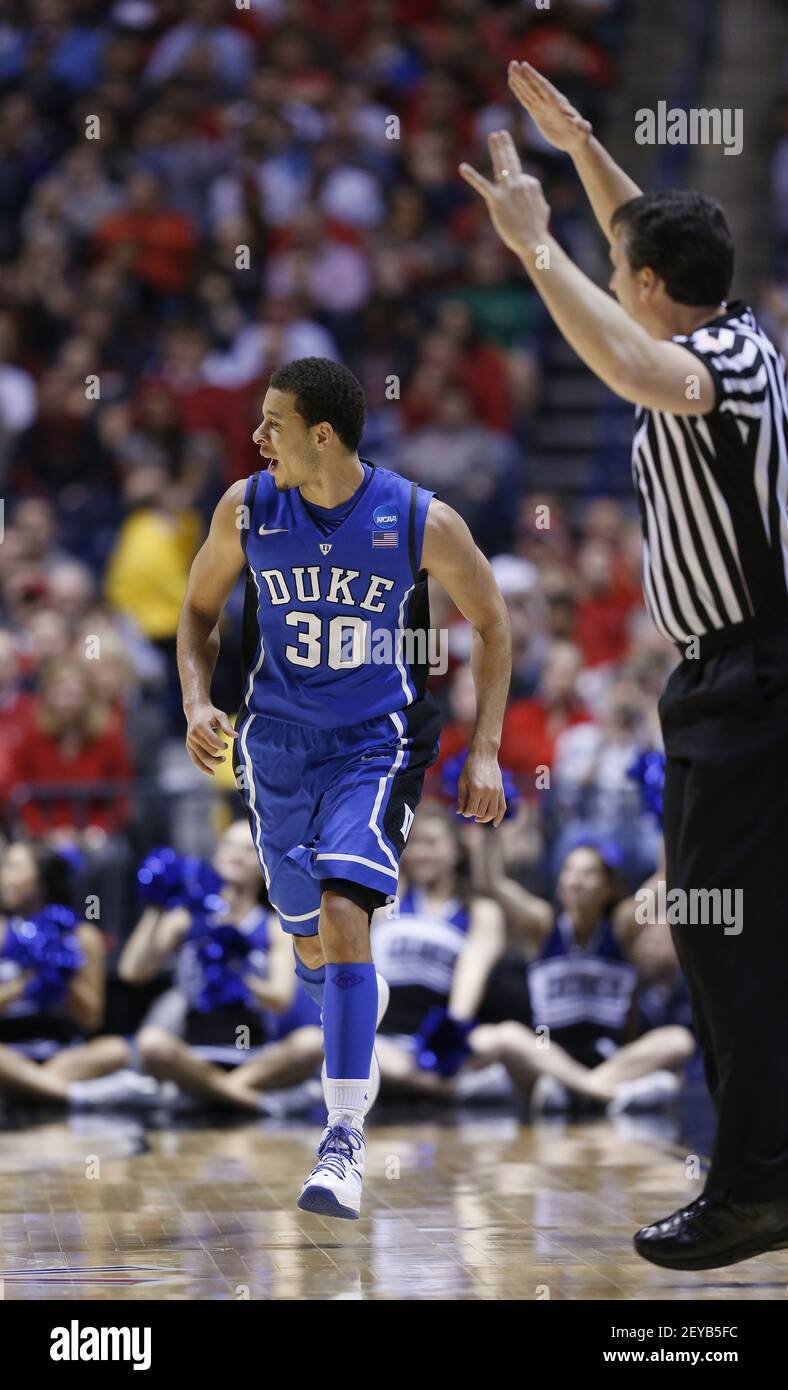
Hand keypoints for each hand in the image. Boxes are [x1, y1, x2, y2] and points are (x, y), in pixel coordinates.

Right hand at [185, 703, 237, 776]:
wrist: (195, 711)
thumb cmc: (210, 713)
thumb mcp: (221, 716)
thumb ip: (227, 726)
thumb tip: (236, 736)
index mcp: (200, 726)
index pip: (212, 740)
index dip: (221, 745)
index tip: (226, 745)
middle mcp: (193, 735)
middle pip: (208, 750)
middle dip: (219, 752)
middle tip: (226, 748)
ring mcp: (190, 742)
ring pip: (203, 758)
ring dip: (214, 761)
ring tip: (223, 759)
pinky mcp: (189, 747)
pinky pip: (196, 760)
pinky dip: (203, 768)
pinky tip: (212, 773)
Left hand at [457, 747, 505, 826]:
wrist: (484, 754)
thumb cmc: (469, 766)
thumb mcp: (462, 781)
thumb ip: (461, 798)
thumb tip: (460, 812)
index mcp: (476, 789)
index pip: (471, 810)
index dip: (465, 813)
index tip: (462, 809)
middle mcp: (488, 792)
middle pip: (481, 812)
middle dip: (473, 814)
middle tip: (468, 810)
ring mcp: (496, 791)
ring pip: (492, 813)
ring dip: (484, 818)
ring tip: (478, 818)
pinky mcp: (501, 790)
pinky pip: (502, 807)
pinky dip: (499, 817)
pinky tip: (495, 824)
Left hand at [460, 130, 550, 256]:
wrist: (533, 241)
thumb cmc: (537, 228)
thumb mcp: (542, 206)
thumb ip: (535, 195)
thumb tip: (532, 190)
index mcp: (530, 183)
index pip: (519, 175)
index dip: (518, 187)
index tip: (520, 204)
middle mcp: (519, 183)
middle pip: (512, 160)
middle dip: (506, 145)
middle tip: (501, 133)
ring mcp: (508, 191)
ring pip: (501, 165)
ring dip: (497, 149)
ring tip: (494, 136)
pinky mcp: (496, 201)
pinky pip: (482, 185)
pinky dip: (471, 176)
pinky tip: (462, 167)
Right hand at [507, 60, 591, 154]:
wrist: (575, 140)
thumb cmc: (581, 135)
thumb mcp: (582, 131)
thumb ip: (581, 127)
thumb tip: (579, 123)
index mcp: (557, 103)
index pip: (543, 87)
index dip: (534, 77)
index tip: (524, 66)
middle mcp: (549, 102)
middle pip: (534, 86)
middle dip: (523, 75)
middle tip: (513, 63)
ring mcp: (543, 107)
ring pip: (528, 91)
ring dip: (519, 80)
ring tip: (511, 68)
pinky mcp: (538, 113)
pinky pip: (526, 100)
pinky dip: (519, 92)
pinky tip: (512, 83)